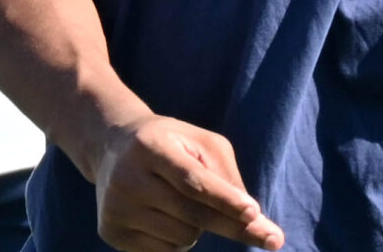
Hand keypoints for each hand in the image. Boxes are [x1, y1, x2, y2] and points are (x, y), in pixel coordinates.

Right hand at [84, 113, 284, 251]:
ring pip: (182, 237)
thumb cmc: (170, 143)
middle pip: (192, 215)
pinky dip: (179, 240)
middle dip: (232, 225)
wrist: (111, 147)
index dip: (225, 199)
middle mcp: (127, 179)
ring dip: (199, 228)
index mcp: (149, 147)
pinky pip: (165, 251)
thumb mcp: (200, 142)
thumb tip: (250, 217)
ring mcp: (116, 209)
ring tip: (183, 204)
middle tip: (272, 238)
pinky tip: (166, 217)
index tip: (254, 212)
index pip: (193, 181)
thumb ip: (225, 174)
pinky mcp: (110, 232)